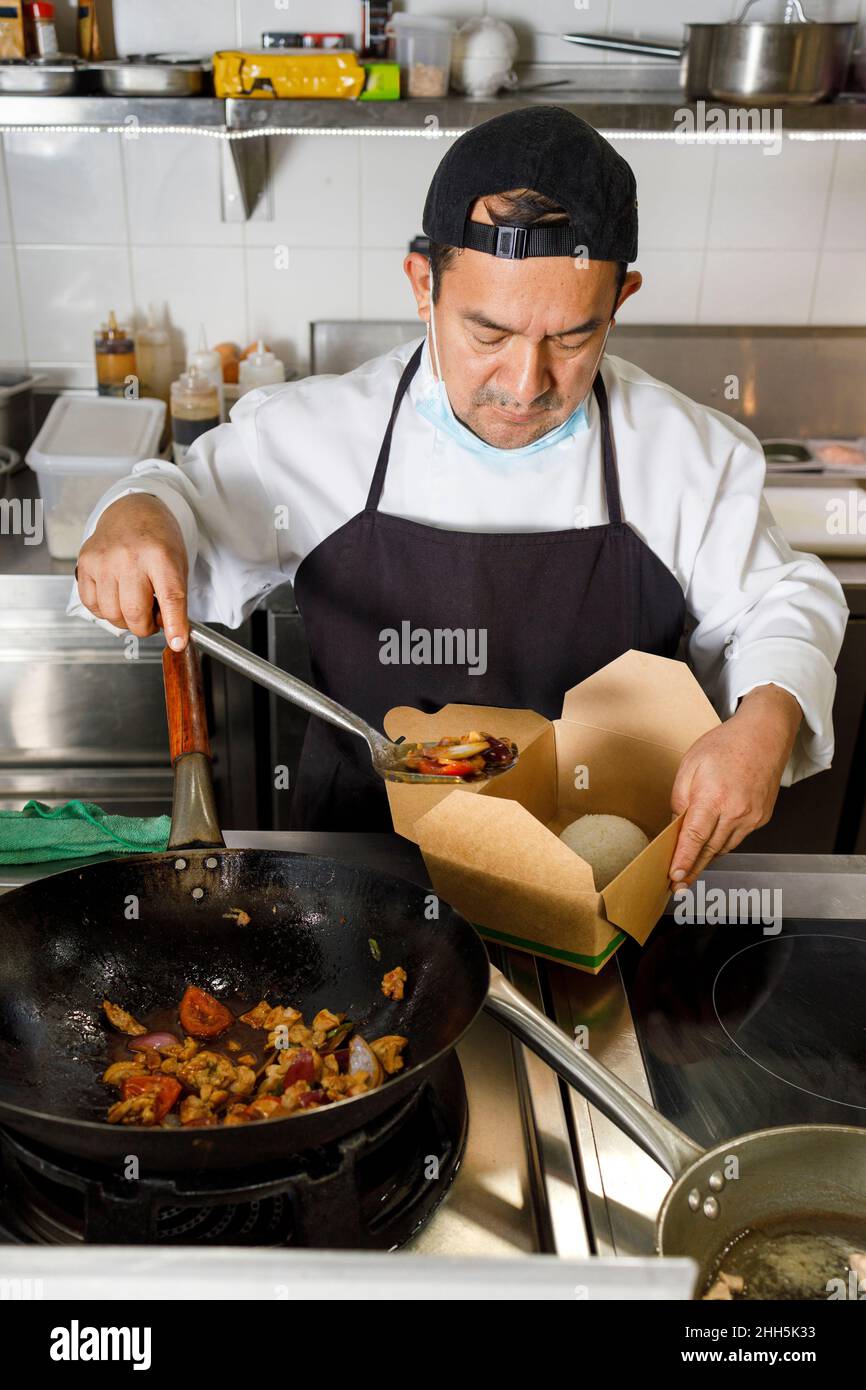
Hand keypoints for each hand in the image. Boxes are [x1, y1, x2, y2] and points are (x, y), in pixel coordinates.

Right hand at [75, 494, 189, 649]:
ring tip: (135, 603)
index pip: (170, 597)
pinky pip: (92, 605)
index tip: (177, 642)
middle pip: (134, 613)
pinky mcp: (85, 564)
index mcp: (160, 555)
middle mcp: (129, 557)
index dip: (174, 625)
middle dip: (146, 627)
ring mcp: (103, 560)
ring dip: (125, 620)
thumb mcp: (177, 564)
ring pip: (112, 614)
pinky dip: (105, 611)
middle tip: (153, 619)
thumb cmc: (158, 540)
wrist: (132, 511)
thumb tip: (173, 637)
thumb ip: (174, 600)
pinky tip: (116, 597)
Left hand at [669, 684, 802, 887]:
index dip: (684, 860)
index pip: (695, 837)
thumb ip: (680, 799)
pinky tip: (710, 845)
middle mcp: (737, 811)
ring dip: (706, 859)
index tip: (674, 877)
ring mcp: (752, 817)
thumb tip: (675, 826)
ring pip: (724, 847)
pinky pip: (737, 838)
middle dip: (692, 869)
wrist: (764, 735)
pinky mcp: (761, 818)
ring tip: (689, 870)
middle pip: (709, 849)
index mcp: (714, 796)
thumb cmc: (725, 745)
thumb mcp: (690, 766)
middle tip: (676, 885)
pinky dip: (722, 844)